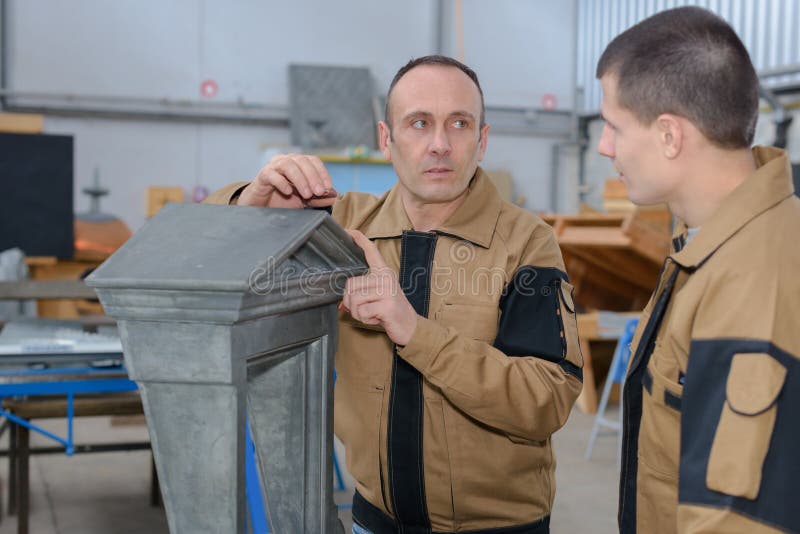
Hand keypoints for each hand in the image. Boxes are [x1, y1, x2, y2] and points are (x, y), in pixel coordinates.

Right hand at [237, 153, 337, 207]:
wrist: (262, 207)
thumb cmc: (283, 200)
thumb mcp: (304, 201)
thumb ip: (319, 198)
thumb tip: (334, 196)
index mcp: (298, 163)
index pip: (313, 160)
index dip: (322, 172)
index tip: (329, 187)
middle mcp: (286, 161)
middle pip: (302, 161)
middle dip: (313, 177)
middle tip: (319, 192)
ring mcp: (273, 167)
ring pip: (288, 165)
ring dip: (300, 179)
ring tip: (306, 194)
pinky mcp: (262, 176)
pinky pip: (272, 175)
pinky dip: (282, 182)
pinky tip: (288, 192)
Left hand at [341, 230, 417, 345]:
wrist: (410, 327)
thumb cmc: (390, 311)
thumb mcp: (379, 295)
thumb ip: (363, 291)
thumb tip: (342, 301)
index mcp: (384, 272)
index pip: (371, 251)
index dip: (359, 239)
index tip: (348, 230)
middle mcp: (386, 278)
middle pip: (350, 284)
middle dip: (350, 302)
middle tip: (364, 309)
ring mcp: (387, 291)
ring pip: (354, 299)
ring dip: (358, 313)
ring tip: (372, 314)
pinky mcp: (387, 305)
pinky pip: (361, 311)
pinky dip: (365, 319)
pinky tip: (377, 318)